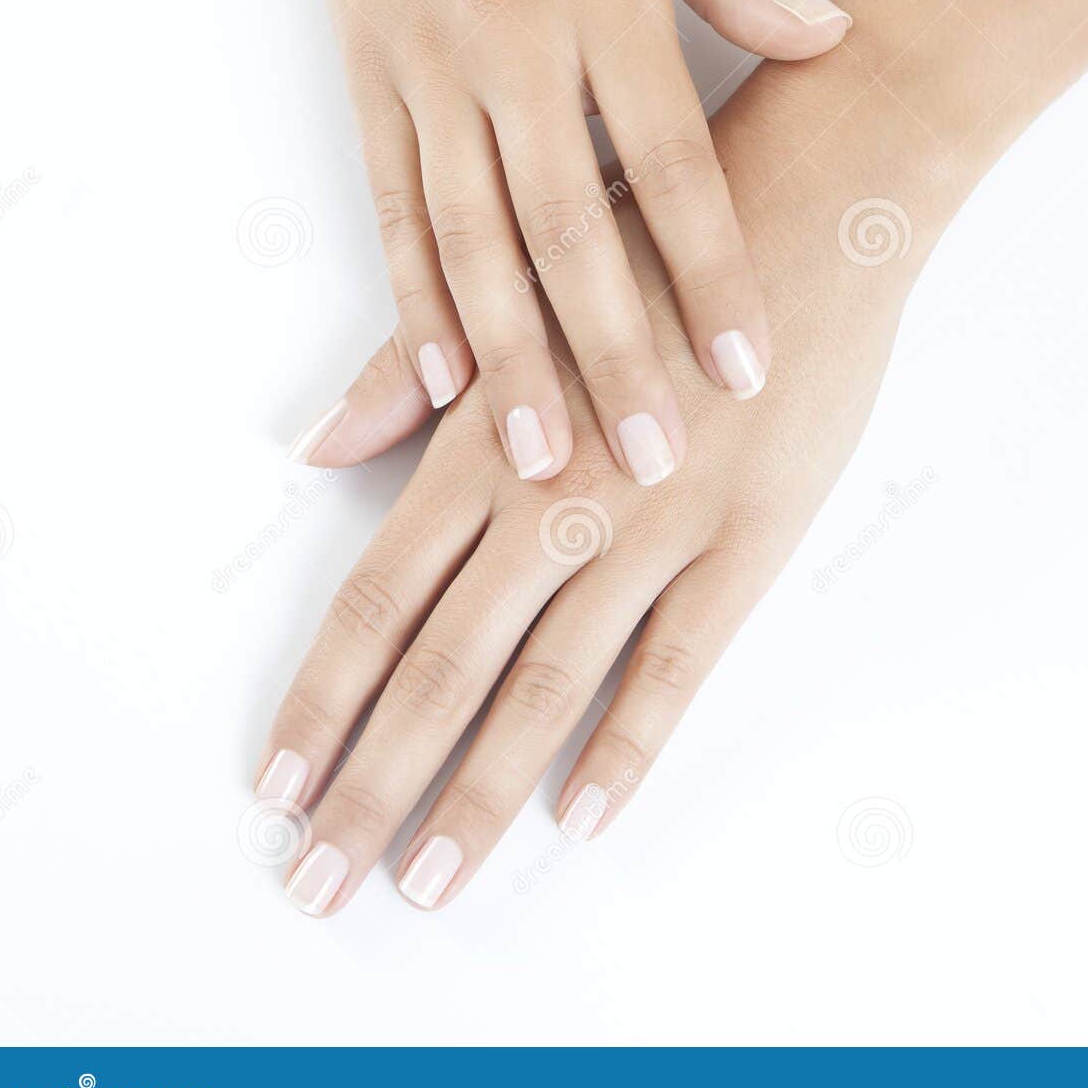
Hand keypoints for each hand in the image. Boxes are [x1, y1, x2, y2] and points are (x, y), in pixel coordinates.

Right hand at [249, 0, 851, 482]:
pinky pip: (393, 212)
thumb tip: (829, 40)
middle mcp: (512, 52)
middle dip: (612, 357)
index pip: (672, 169)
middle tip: (647, 461)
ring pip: (471, 243)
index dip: (711, 275)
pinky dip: (414, 300)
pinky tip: (440, 380)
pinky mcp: (370, 89)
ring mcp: (430, 77)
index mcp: (599, 6)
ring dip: (508, 359)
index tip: (745, 370)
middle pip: (569, 233)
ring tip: (538, 456)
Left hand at [256, 38, 933, 913]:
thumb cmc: (655, 239)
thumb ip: (412, 376)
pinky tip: (580, 819)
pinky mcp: (746, 543)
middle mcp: (554, 499)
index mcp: (488, 443)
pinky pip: (675, 670)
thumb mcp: (520, 290)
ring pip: (545, 688)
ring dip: (479, 795)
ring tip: (427, 881)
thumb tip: (315, 442)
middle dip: (372, 786)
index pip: (376, 599)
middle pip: (441, 671)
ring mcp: (653, 530)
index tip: (276, 786)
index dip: (321, 702)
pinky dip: (626, 749)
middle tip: (317, 884)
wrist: (811, 203)